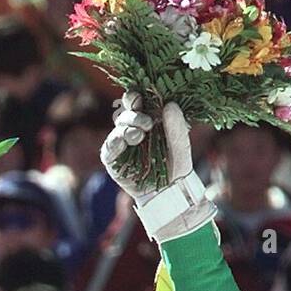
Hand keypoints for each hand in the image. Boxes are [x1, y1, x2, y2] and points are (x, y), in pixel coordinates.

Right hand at [100, 95, 215, 244]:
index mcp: (147, 120)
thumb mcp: (181, 145)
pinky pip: (109, 147)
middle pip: (124, 112)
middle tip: (147, 123)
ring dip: (126, 127)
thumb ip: (177, 126)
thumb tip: (170, 104)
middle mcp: (132, 129)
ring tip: (139, 136)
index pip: (136, 102)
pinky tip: (123, 142)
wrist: (170, 194)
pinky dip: (115, 142)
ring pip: (117, 127)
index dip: (135, 96)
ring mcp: (121, 145)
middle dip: (133, 113)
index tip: (140, 96)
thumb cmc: (177, 167)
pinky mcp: (113, 161)